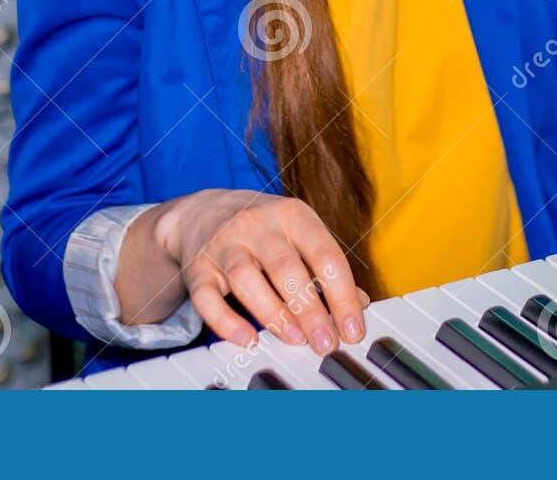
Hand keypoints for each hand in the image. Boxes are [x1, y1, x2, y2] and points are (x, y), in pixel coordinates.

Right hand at [154, 189, 366, 353]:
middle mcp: (257, 224)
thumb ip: (326, 267)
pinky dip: (226, 322)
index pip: (324, 254)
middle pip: (286, 267)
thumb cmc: (263, 229)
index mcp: (293, 214)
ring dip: (272, 314)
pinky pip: (207, 297)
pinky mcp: (198, 267)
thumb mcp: (299, 234)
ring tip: (294, 340)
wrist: (203, 212)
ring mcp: (224, 244)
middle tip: (325, 343)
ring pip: (245, 278)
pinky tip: (247, 340)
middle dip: (310, 310)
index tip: (352, 330)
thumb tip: (359, 304)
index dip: (342, 295)